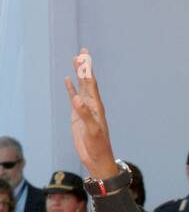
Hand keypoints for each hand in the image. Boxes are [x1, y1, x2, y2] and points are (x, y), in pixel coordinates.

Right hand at [64, 48, 118, 179]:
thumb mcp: (91, 131)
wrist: (97, 160)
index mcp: (96, 107)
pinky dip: (71, 89)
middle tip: (82, 52)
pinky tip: (68, 80)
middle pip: (87, 82)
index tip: (84, 55)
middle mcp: (91, 106)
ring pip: (80, 88)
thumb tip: (77, 99)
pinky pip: (74, 99)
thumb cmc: (97, 146)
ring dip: (78, 74)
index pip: (91, 84)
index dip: (87, 69)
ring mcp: (84, 110)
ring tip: (75, 60)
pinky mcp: (78, 117)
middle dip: (84, 67)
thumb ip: (84, 114)